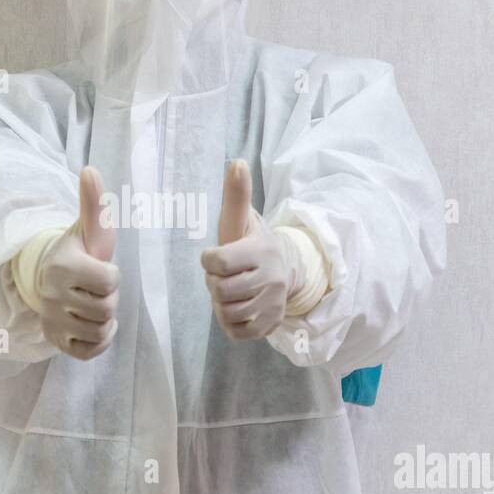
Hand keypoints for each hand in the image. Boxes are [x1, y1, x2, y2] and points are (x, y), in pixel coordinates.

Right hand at [38, 166, 119, 359]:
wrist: (50, 275)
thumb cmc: (79, 251)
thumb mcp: (90, 228)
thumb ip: (94, 203)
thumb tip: (90, 170)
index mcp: (62, 266)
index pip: (109, 282)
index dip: (112, 276)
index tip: (98, 268)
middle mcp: (51, 295)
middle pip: (106, 308)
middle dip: (108, 298)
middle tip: (95, 287)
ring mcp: (52, 320)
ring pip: (99, 330)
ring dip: (105, 319)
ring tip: (93, 303)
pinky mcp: (56, 341)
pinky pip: (90, 351)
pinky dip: (99, 340)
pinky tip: (94, 324)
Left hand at [201, 159, 298, 340]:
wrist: (284, 269)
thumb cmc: (250, 243)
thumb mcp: (240, 219)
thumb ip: (236, 194)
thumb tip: (237, 162)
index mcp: (261, 251)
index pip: (217, 263)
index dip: (209, 260)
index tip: (216, 256)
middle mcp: (272, 278)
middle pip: (220, 290)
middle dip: (215, 283)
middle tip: (225, 276)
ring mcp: (273, 304)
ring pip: (226, 312)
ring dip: (221, 303)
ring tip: (232, 291)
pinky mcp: (270, 324)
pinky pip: (236, 331)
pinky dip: (230, 322)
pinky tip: (238, 307)